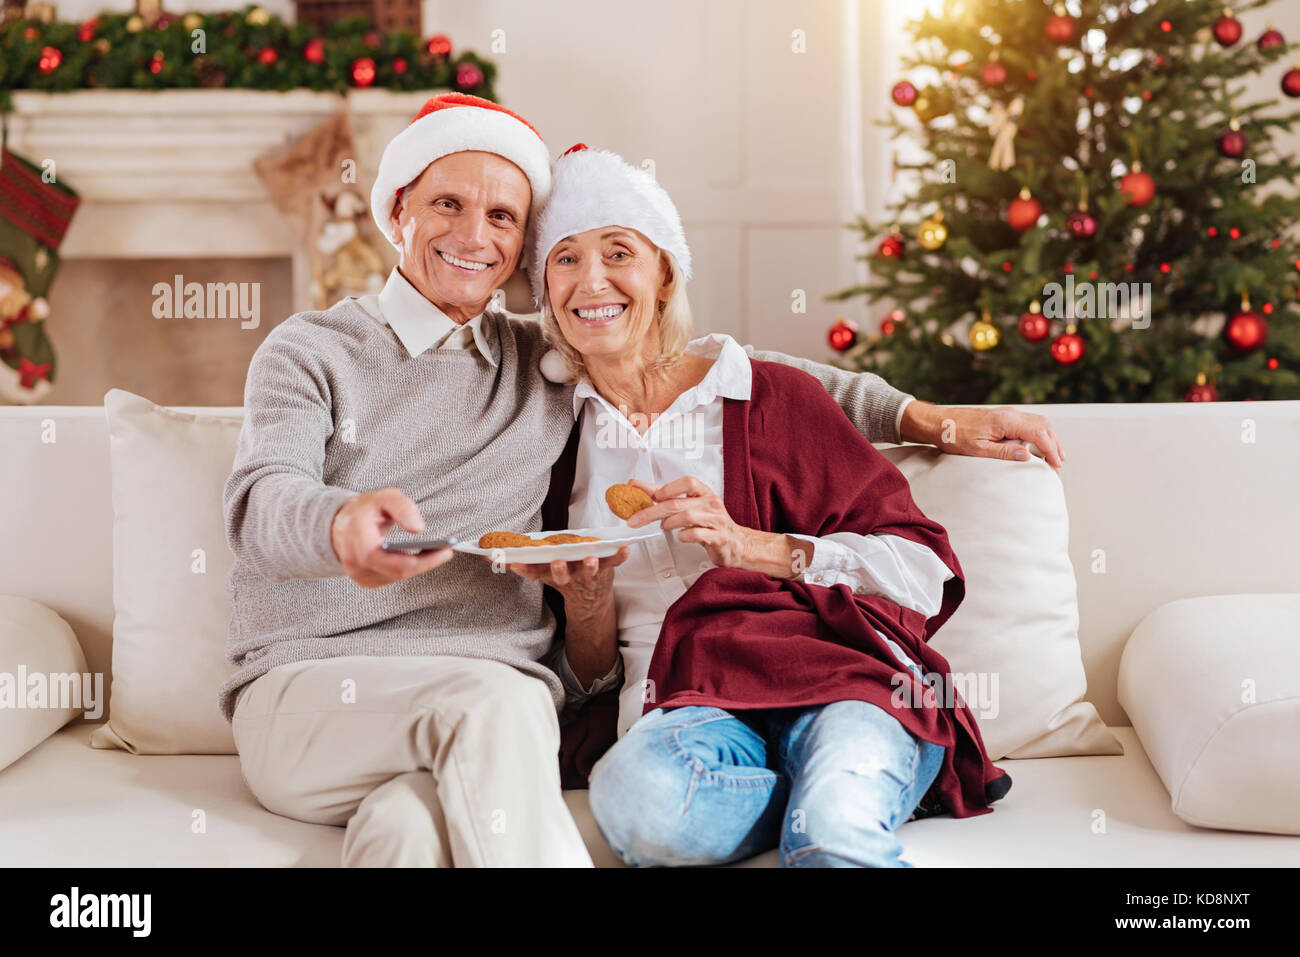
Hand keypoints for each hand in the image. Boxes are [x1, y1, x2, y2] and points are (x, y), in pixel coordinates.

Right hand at [329, 487, 453, 587]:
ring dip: (418, 566)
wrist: (340, 523)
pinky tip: (420, 558)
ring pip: (396, 577)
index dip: (422, 560)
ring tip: (437, 552)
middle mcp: (355, 563)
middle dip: (425, 563)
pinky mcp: (364, 580)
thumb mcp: (384, 498)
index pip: (393, 561)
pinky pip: (391, 578)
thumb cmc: (365, 509)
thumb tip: (419, 529)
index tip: (446, 551)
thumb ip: (403, 508)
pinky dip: (406, 568)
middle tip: (447, 551)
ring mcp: (358, 574)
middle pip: (398, 572)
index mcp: (358, 542)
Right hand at [502, 548, 629, 611]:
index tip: (512, 561)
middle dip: (559, 569)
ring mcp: (587, 576)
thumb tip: (488, 555)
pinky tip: (626, 549)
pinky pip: (614, 564)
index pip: (534, 573)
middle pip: (562, 575)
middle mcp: (569, 577)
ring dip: (590, 566)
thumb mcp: (541, 574)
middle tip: (557, 562)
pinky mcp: (605, 572)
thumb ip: (519, 564)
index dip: (522, 568)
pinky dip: (620, 557)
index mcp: (551, 575)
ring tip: (591, 558)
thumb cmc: (563, 578)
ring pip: (588, 572)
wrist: (590, 602)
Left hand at [625, 477, 805, 577]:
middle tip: (635, 520)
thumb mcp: (688, 506)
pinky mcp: (719, 538)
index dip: (668, 488)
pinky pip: (699, 534)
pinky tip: (680, 536)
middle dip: (652, 512)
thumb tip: (636, 485)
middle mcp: (711, 504)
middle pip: (678, 504)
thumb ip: (663, 496)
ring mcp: (717, 520)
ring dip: (669, 523)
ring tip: (664, 527)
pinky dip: (685, 535)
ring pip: (688, 517)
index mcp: (704, 493)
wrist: (735, 544)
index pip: (688, 482)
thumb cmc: (709, 523)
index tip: (653, 497)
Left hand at [901, 401, 1065, 470]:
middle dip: (1054, 445)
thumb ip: (1004, 453)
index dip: (1051, 450)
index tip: (1056, 465)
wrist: (938, 422)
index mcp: (1006, 420)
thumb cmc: (954, 435)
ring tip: (1053, 457)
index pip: (1039, 433)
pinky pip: (1028, 423)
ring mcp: (1007, 413)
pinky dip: (1038, 434)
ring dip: (1048, 439)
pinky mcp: (1002, 416)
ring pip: (1038, 422)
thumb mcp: (978, 449)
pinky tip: (1038, 446)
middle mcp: (1010, 413)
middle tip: (1058, 464)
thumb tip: (1027, 456)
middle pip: (1043, 425)